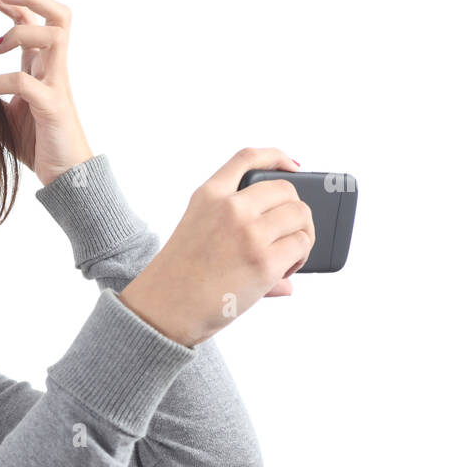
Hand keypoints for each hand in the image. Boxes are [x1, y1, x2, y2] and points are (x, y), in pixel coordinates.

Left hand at [0, 0, 93, 185]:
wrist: (65, 176)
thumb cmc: (39, 143)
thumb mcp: (6, 114)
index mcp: (41, 65)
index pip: (29, 18)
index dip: (5, 0)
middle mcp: (53, 68)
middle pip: (56, 13)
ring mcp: (57, 84)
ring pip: (54, 34)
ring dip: (20, 32)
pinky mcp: (53, 107)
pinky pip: (27, 83)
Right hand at [118, 148, 313, 346]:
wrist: (165, 309)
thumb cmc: (179, 277)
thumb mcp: (196, 231)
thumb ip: (235, 225)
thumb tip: (286, 246)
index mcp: (209, 196)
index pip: (248, 158)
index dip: (277, 157)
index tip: (294, 167)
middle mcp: (230, 208)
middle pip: (285, 189)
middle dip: (294, 210)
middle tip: (288, 233)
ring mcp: (249, 233)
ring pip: (300, 215)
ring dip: (302, 233)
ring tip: (289, 255)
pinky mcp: (264, 261)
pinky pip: (301, 245)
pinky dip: (300, 257)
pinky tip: (285, 271)